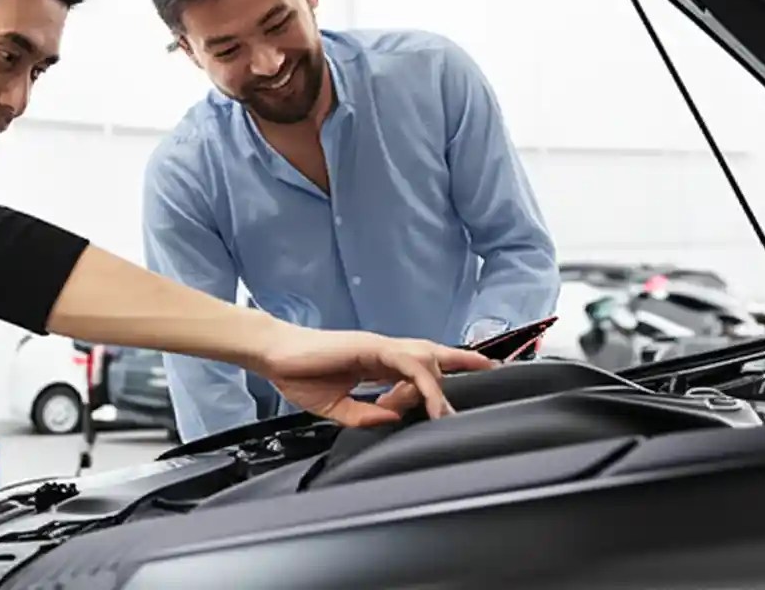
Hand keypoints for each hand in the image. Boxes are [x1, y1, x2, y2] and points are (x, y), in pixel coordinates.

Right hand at [260, 327, 495, 427]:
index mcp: (374, 363)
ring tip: (452, 412)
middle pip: (431, 354)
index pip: (415, 370)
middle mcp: (381, 352)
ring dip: (444, 384)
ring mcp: (378, 346)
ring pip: (425, 360)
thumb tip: (393, 418)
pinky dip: (422, 384)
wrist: (273, 356)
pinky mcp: (370, 347)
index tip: (447, 405)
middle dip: (462, 360)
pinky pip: (406, 364)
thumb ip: (365, 415)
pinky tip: (428, 403)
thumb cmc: (297, 374)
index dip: (435, 384)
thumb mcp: (336, 407)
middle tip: (492, 369)